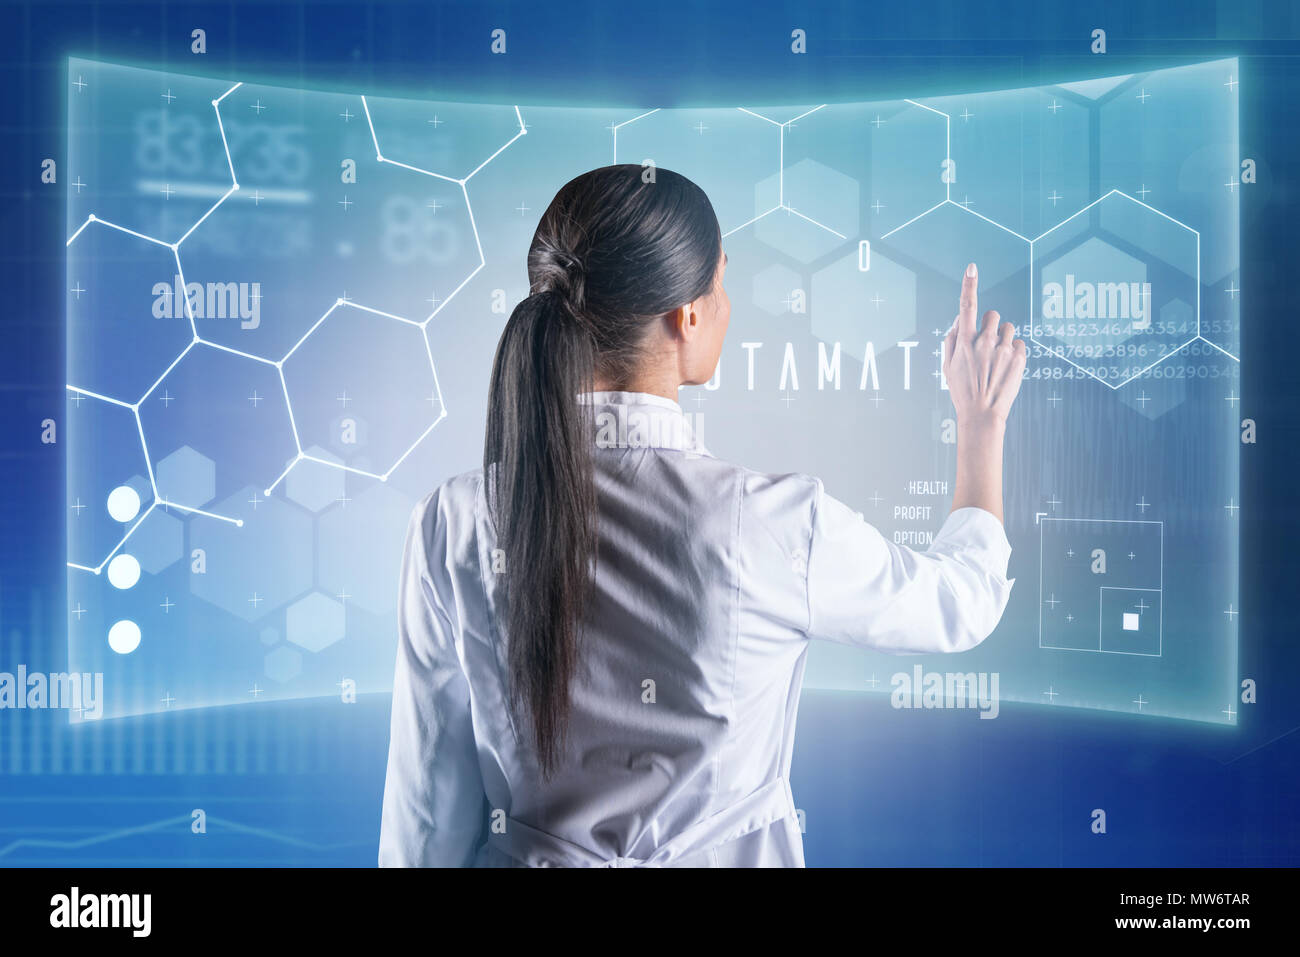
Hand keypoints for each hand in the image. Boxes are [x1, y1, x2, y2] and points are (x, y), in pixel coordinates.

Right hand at [943, 262, 1026, 427]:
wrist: (982, 415)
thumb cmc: (962, 390)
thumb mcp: (947, 366)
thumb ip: (952, 339)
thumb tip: (961, 320)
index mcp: (965, 341)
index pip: (967, 307)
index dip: (969, 285)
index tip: (972, 268)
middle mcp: (985, 342)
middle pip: (993, 315)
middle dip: (991, 325)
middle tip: (986, 344)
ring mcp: (1003, 350)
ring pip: (1008, 328)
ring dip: (1004, 338)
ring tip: (997, 359)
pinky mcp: (1019, 359)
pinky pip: (1020, 343)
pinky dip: (1014, 351)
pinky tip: (1006, 367)